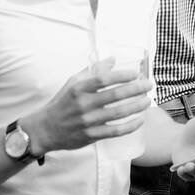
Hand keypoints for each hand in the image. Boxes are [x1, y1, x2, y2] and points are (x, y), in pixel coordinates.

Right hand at [24, 60, 150, 155]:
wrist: (45, 129)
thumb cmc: (62, 102)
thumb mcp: (74, 82)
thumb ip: (93, 70)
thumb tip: (113, 59)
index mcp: (79, 88)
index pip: (104, 79)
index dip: (122, 75)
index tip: (136, 74)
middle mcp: (84, 104)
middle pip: (115, 95)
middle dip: (136, 89)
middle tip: (149, 85)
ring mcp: (88, 121)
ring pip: (118, 113)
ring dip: (137, 106)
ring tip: (148, 100)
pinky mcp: (91, 135)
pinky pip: (115, 131)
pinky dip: (130, 125)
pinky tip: (140, 119)